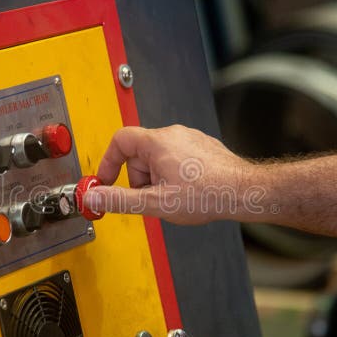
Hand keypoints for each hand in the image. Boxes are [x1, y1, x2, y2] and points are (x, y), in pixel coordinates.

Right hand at [83, 125, 250, 223]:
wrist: (243, 193)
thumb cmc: (207, 194)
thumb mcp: (155, 202)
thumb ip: (120, 199)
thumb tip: (94, 197)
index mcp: (158, 142)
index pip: (120, 140)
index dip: (109, 162)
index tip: (106, 181)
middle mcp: (173, 134)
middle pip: (139, 154)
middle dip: (140, 179)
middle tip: (152, 198)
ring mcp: (190, 138)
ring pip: (159, 158)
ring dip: (158, 179)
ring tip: (176, 196)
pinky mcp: (202, 147)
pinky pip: (177, 159)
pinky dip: (176, 175)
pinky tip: (189, 191)